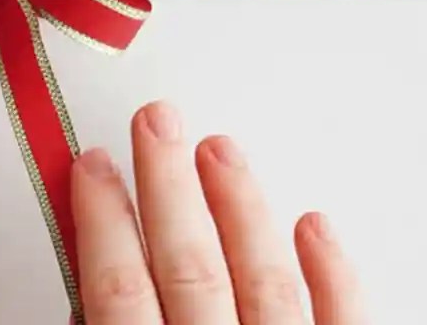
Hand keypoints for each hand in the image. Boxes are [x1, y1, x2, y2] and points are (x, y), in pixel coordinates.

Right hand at [73, 101, 364, 324]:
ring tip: (220, 148)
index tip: (94, 166)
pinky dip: (332, 272)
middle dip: (167, 184)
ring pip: (264, 280)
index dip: (101, 220)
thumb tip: (83, 302)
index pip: (118, 289)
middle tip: (156, 122)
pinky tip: (312, 224)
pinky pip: (343, 320)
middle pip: (189, 266)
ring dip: (239, 206)